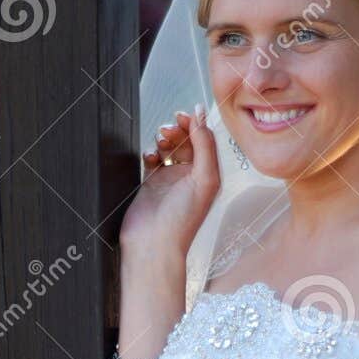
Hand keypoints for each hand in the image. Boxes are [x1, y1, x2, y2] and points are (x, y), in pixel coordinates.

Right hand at [120, 104, 221, 266]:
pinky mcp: (151, 184)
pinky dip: (150, 153)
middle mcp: (191, 177)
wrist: (154, 244)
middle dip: (177, 131)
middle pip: (186, 141)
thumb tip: (200, 116)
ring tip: (160, 141)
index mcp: (208, 175)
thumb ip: (205, 144)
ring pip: (168, 148)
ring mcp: (170, 180)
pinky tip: (150, 156)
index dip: (195, 125)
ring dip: (164, 140)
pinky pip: (152, 159)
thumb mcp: (204, 178)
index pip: (205, 141)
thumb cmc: (182, 220)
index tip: (184, 115)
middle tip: (169, 129)